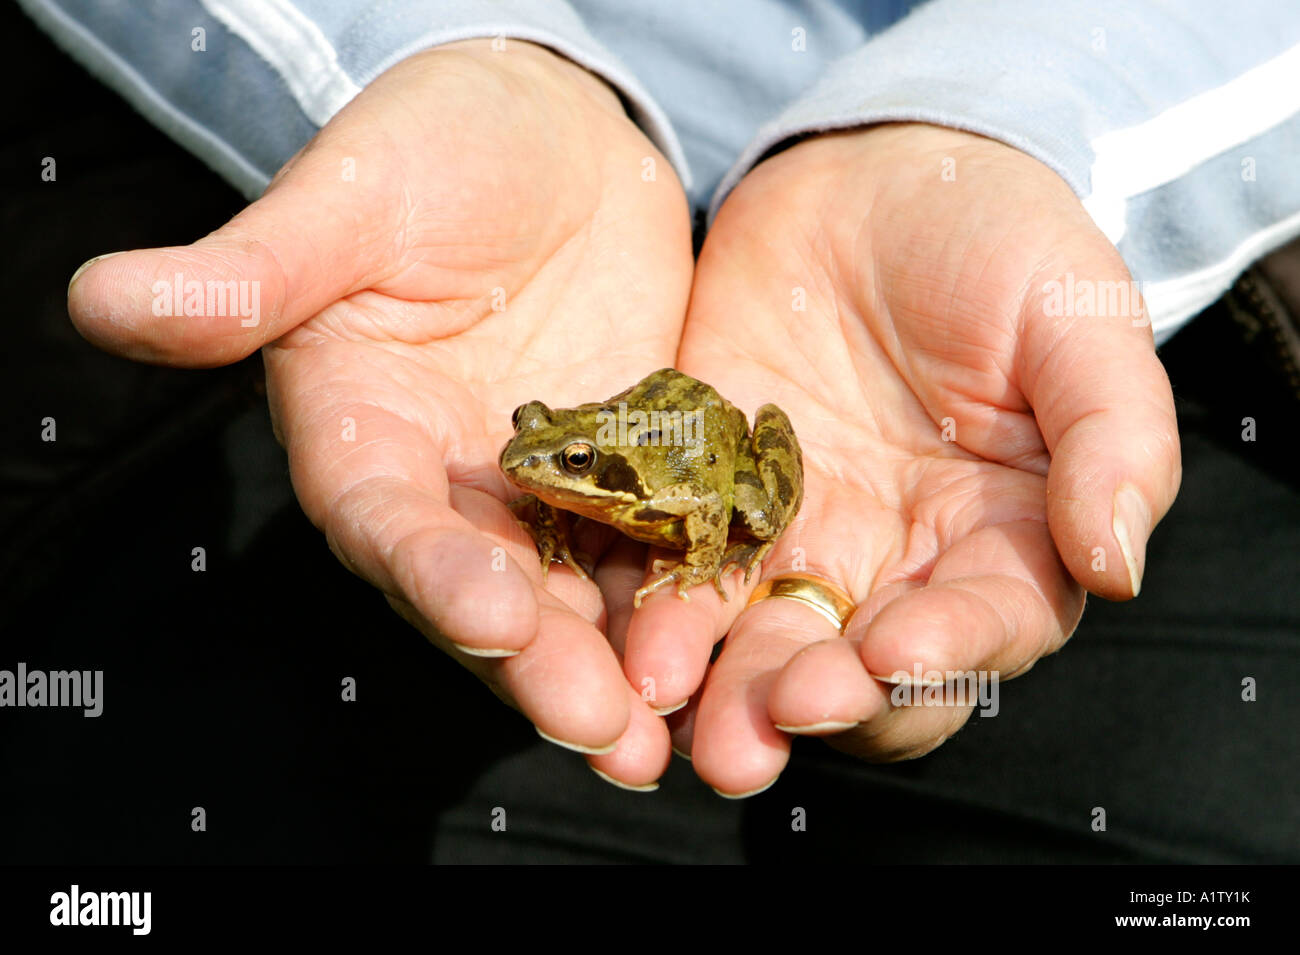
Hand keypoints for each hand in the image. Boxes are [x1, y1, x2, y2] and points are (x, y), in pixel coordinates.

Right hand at [66, 39, 693, 784]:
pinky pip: (667, 538)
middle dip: (539, 663)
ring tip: (667, 736)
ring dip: (621, 665)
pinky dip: (693, 593)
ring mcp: (553, 488)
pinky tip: (736, 644)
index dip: (428, 572)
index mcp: (367, 432)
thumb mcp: (351, 199)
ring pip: (580, 592)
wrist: (556, 133)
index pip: (384, 521)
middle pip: (489, 591)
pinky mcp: (640, 470)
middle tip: (602, 730)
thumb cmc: (435, 145)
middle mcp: (454, 485)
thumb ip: (256, 270)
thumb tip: (101, 299)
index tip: (487, 616)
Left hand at [620, 123, 1179, 793]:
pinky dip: (647, 606)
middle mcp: (896, 563)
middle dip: (810, 702)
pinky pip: (675, 565)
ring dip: (715, 687)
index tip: (892, 653)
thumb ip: (1113, 439)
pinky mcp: (707, 499)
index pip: (983, 629)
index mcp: (1000, 539)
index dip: (945, 653)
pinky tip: (614, 632)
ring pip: (757, 640)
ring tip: (666, 702)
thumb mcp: (1075, 317)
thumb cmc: (998, 239)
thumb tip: (1117, 567)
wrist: (869, 176)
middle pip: (856, 669)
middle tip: (761, 726)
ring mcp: (796, 535)